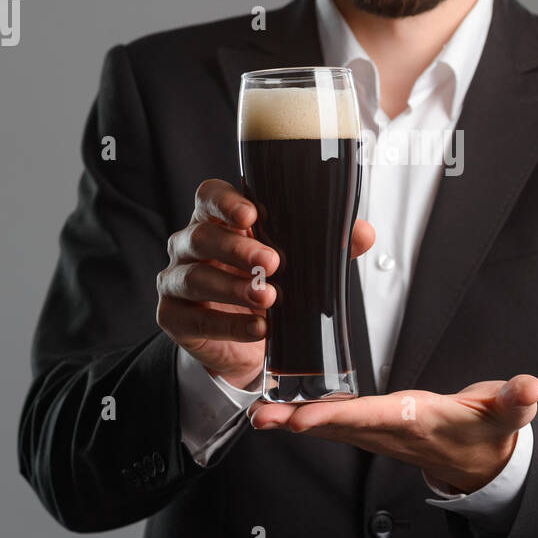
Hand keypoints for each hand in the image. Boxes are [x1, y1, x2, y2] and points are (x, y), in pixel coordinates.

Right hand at [157, 178, 374, 387]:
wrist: (249, 341)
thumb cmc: (269, 284)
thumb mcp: (301, 262)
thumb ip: (327, 244)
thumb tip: (363, 232)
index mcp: (218, 219)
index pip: (209, 196)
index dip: (226, 202)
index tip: (252, 215)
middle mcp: (189, 244)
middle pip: (201, 236)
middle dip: (237, 249)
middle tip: (273, 262)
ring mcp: (175, 280)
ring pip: (195, 277)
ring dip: (233, 288)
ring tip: (269, 299)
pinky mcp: (174, 317)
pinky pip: (195, 319)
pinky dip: (229, 326)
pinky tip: (258, 328)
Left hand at [247, 374, 537, 492]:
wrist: (483, 464)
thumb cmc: (489, 430)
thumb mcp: (509, 414)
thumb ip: (517, 399)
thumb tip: (530, 388)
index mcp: (421, 421)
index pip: (376, 417)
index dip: (341, 416)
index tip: (308, 416)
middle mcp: (393, 431)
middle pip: (341, 426)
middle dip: (302, 422)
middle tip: (264, 416)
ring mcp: (380, 436)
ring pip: (332, 428)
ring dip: (294, 422)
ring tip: (259, 414)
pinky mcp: (373, 432)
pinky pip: (335, 426)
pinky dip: (305, 419)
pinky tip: (279, 413)